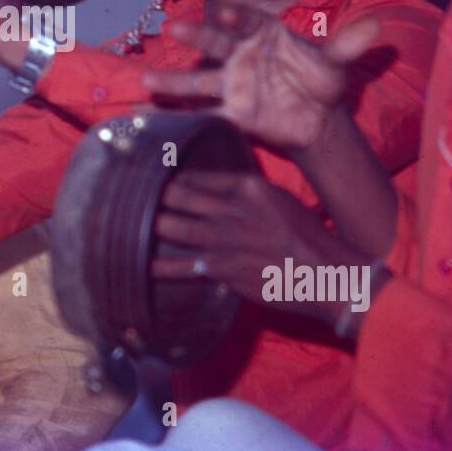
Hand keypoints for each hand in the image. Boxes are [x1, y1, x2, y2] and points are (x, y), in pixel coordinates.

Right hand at [141, 4, 379, 151]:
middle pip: (216, 43)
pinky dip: (178, 117)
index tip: (225, 11)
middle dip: (195, 36)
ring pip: (200, 80)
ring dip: (174, 81)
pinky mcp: (232, 112)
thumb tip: (374, 27)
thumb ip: (348, 46)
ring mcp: (232, 83)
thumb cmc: (321, 81)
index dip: (236, 16)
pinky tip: (150, 119)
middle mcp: (241, 55)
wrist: (316, 117)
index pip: (248, 20)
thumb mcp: (337, 64)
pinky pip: (203, 113)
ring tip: (146, 81)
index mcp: (265, 34)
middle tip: (172, 27)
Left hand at [149, 171, 373, 328]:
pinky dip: (159, 267)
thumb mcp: (279, 200)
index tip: (151, 178)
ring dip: (150, 226)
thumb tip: (219, 191)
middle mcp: (230, 209)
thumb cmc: (307, 236)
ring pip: (173, 227)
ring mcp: (223, 239)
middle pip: (177, 197)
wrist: (324, 274)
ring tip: (127, 225)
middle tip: (129, 197)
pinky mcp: (222, 268)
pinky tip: (141, 265)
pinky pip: (181, 267)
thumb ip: (247, 194)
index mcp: (246, 187)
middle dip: (153, 197)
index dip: (170, 177)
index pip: (196, 176)